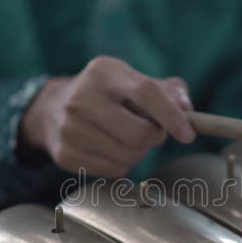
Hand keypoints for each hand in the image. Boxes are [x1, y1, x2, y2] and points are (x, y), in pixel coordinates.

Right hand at [20, 56, 194, 177]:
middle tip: (153, 132)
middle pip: (138, 134)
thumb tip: (186, 109)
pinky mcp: (65, 154)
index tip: (188, 134)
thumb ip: (168, 91)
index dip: (171, 116)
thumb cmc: (108, 94)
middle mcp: (81, 98)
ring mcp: (70, 128)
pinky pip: (114, 170)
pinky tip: (111, 149)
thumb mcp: (134, 80)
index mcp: (104, 72)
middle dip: (155, 138)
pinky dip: (122, 164)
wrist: (53, 109)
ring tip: (128, 138)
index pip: (146, 93)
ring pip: (128, 156)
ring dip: (139, 153)